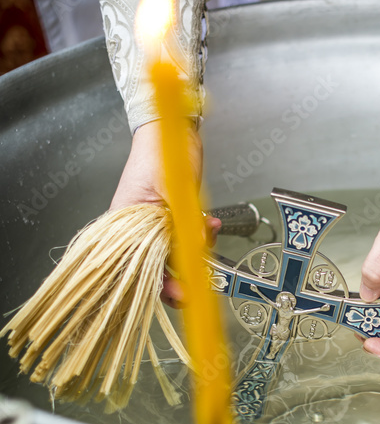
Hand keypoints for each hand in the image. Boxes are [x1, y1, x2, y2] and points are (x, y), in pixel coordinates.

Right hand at [109, 120, 220, 306]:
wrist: (171, 130)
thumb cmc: (160, 151)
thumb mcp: (174, 189)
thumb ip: (185, 221)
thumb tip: (199, 245)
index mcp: (125, 225)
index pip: (137, 266)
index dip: (159, 284)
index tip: (180, 293)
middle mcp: (138, 229)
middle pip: (156, 266)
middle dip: (180, 276)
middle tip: (198, 284)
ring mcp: (156, 225)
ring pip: (175, 254)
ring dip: (196, 250)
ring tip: (209, 235)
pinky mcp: (172, 219)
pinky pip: (186, 237)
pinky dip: (201, 235)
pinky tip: (210, 224)